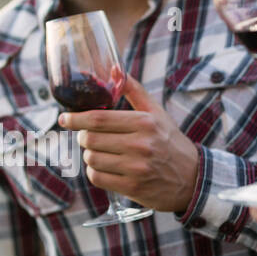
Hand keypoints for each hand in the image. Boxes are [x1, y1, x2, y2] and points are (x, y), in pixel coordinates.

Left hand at [58, 76, 198, 212]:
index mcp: (145, 123)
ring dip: (90, 155)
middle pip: (91, 139)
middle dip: (84, 138)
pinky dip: (95, 173)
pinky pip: (97, 178)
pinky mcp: (132, 187)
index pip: (99, 119)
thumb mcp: (157, 113)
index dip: (76, 118)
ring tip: (101, 153)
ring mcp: (136, 168)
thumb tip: (114, 68)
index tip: (64, 118)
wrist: (193, 179)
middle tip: (90, 137)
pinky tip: (106, 168)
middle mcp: (140, 145)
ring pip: (91, 159)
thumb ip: (134, 90)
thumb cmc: (170, 142)